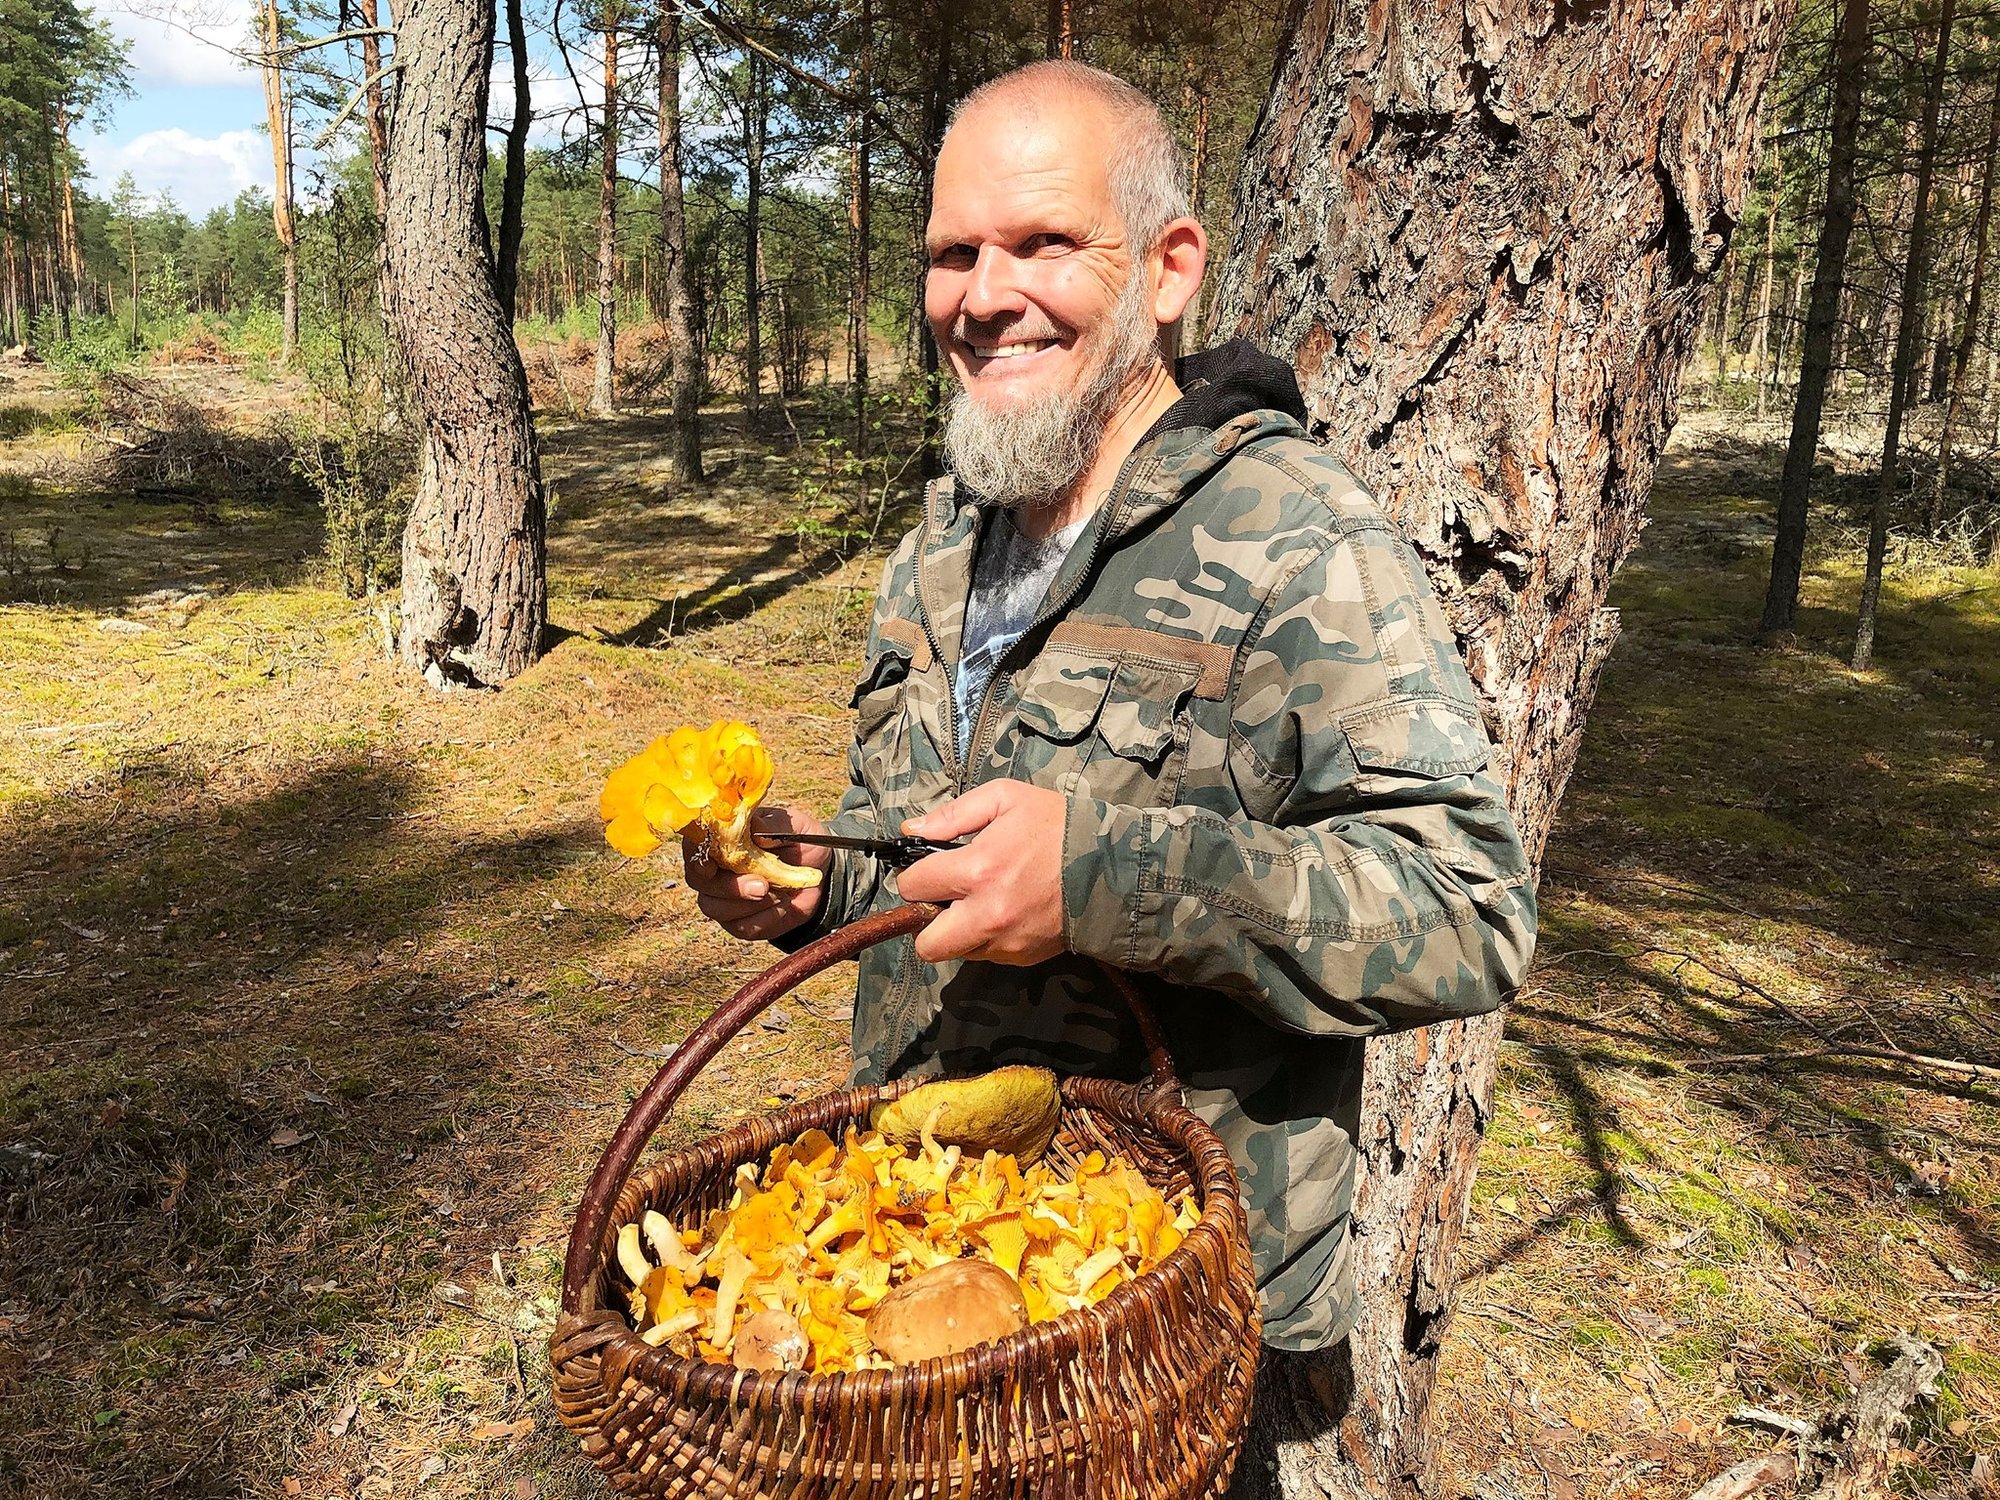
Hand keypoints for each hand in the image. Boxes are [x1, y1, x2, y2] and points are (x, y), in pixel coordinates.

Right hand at [685, 806, 829, 941]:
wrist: (822, 873)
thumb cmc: (802, 841)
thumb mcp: (796, 826)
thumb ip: (775, 826)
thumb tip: (755, 831)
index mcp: (723, 837)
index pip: (693, 845)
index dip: (696, 856)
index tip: (711, 866)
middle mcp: (716, 868)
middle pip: (699, 882)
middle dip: (730, 886)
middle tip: (763, 885)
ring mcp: (724, 897)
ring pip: (715, 908)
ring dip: (748, 905)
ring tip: (781, 893)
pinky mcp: (739, 921)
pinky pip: (740, 927)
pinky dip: (765, 918)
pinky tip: (784, 905)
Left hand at [896, 780, 1066, 965]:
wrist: (1110, 868)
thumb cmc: (1057, 827)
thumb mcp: (1006, 799)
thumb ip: (953, 814)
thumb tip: (911, 829)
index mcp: (978, 869)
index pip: (913, 887)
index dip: (915, 876)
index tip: (928, 871)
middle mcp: (986, 913)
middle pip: (926, 943)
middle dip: (926, 922)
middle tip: (945, 900)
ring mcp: (1005, 941)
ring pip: (955, 953)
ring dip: (957, 932)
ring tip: (979, 904)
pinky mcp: (1022, 957)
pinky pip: (986, 955)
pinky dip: (986, 939)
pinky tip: (1005, 913)